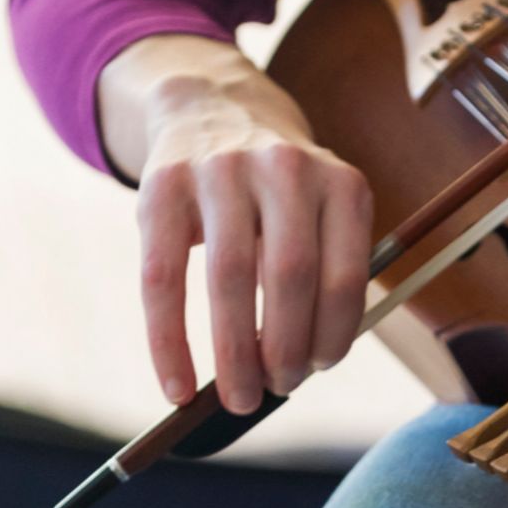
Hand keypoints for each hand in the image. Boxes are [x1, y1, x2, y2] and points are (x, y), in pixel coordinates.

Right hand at [102, 35, 373, 411]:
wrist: (211, 109)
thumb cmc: (278, 194)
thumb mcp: (320, 212)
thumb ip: (322, 279)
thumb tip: (300, 372)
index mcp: (339, 183)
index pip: (345, 274)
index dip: (334, 334)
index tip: (320, 369)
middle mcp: (284, 168)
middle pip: (290, 276)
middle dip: (286, 349)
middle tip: (278, 389)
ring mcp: (220, 171)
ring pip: (229, 277)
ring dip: (234, 353)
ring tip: (238, 398)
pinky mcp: (162, 185)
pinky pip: (161, 277)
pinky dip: (168, 343)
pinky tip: (177, 385)